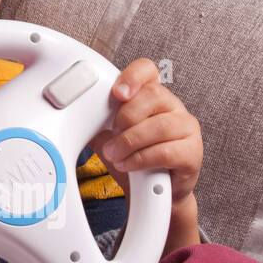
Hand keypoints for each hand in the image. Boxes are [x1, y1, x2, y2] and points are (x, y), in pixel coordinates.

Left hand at [88, 58, 203, 252]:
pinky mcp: (192, 153)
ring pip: (159, 126)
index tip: (117, 93)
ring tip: (114, 155)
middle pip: (152, 95)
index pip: (147, 70)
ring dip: (130, 142)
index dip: (132, 77)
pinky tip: (128, 164)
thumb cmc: (130, 156)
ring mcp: (186, 128)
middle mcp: (172, 106)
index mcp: (151, 94)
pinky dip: (141, 159)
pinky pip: (167, 151)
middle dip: (125, 117)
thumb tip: (69, 112)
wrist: (148, 192)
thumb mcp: (107, 134)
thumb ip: (94, 120)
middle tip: (111, 136)